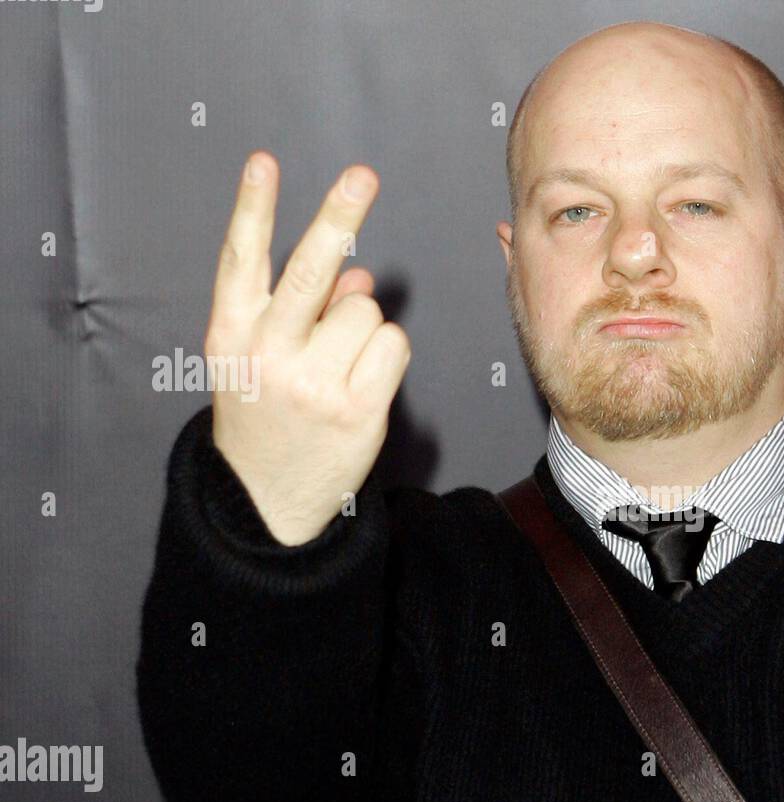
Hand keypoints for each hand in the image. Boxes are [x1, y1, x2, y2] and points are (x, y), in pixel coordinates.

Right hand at [205, 151, 410, 544]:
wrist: (266, 498)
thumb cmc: (266, 414)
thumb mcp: (258, 358)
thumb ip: (300, 312)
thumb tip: (358, 275)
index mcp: (232, 334)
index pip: (240, 259)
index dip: (252, 208)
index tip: (263, 163)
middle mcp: (268, 354)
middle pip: (310, 272)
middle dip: (339, 217)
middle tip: (363, 175)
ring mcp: (313, 383)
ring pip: (365, 309)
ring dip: (363, 326)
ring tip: (339, 363)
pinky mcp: (357, 408)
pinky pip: (394, 344)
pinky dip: (387, 353)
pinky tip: (363, 379)